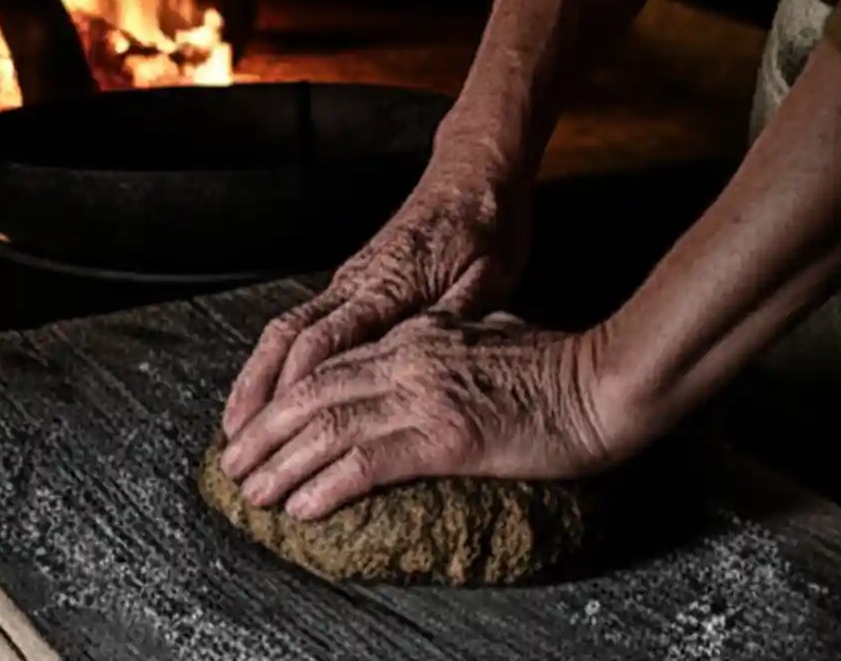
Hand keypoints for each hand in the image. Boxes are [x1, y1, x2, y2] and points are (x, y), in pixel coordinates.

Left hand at [219, 311, 622, 520]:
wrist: (607, 382)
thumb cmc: (560, 365)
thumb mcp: (491, 331)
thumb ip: (451, 336)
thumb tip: (431, 346)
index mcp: (415, 335)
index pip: (329, 366)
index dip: (284, 401)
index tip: (259, 430)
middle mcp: (407, 359)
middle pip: (312, 396)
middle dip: (264, 435)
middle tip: (234, 469)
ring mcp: (424, 396)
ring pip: (327, 429)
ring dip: (282, 466)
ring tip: (254, 494)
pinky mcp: (446, 437)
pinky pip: (368, 462)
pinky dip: (327, 486)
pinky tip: (303, 508)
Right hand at [222, 162, 530, 437]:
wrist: (472, 178)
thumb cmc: (488, 229)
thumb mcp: (491, 276)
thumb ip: (460, 318)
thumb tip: (443, 365)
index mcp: (390, 285)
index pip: (329, 338)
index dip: (299, 385)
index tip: (278, 428)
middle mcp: (356, 283)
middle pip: (290, 338)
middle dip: (259, 393)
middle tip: (240, 444)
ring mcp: (346, 282)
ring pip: (284, 330)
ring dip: (253, 380)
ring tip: (232, 429)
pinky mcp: (346, 283)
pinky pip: (297, 324)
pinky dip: (271, 361)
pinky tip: (260, 393)